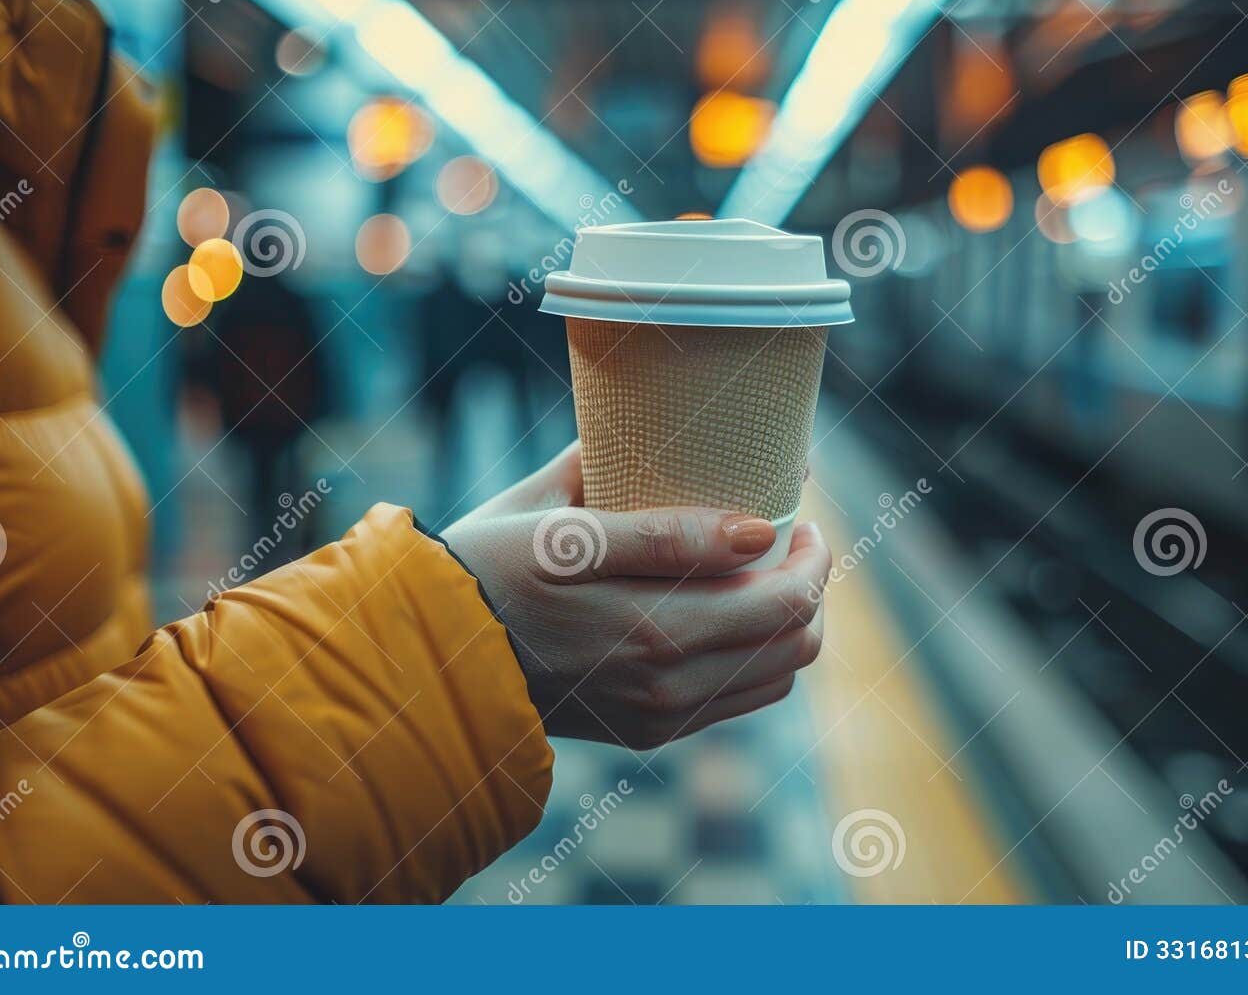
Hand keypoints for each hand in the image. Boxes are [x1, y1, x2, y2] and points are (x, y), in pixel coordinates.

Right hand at [439, 442, 830, 748]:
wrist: (434, 655)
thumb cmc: (491, 565)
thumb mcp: (563, 523)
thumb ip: (660, 516)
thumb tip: (752, 514)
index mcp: (650, 625)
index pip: (781, 598)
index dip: (809, 551)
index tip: (798, 513)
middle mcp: (665, 680)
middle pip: (794, 639)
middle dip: (812, 583)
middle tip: (797, 540)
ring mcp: (661, 714)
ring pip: (779, 675)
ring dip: (794, 623)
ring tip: (774, 574)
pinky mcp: (651, 733)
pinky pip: (743, 699)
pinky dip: (763, 657)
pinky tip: (740, 615)